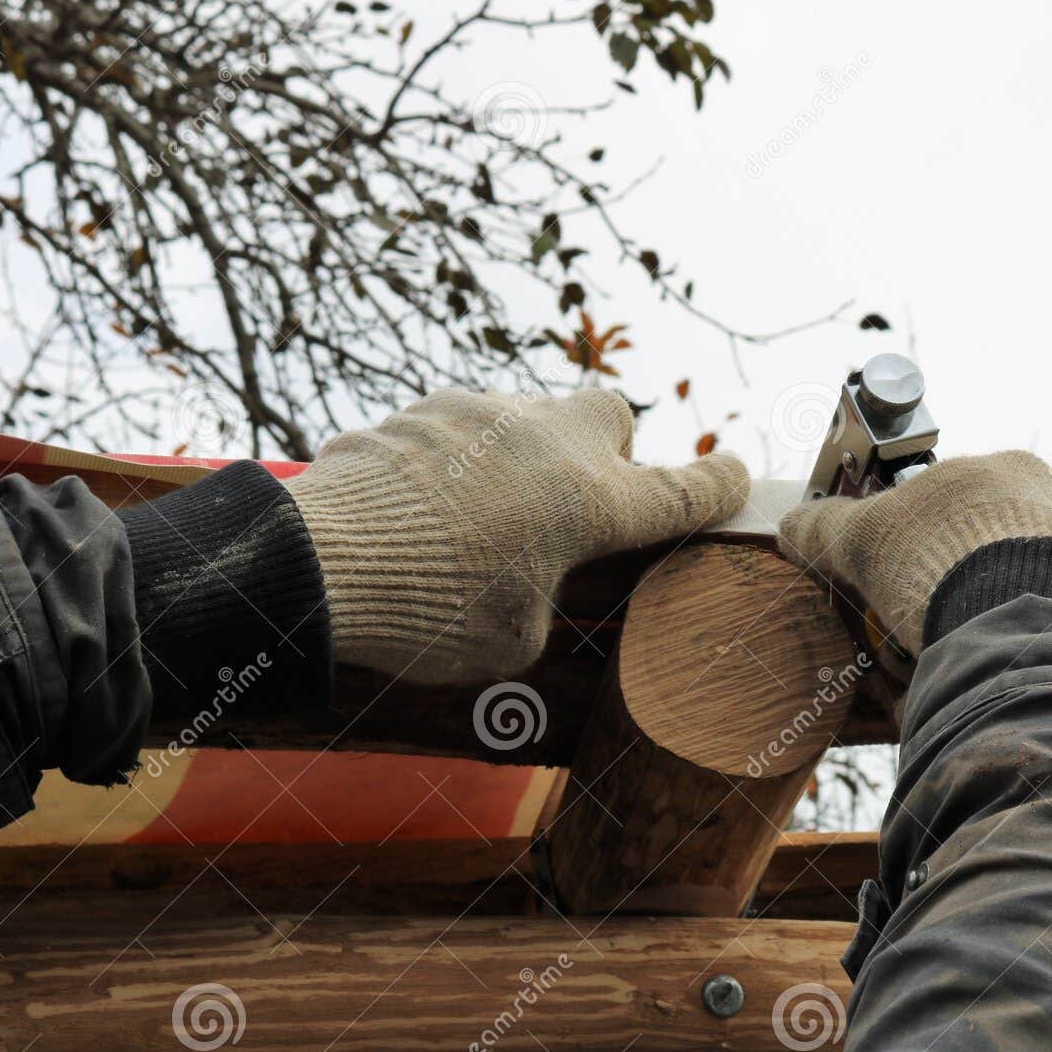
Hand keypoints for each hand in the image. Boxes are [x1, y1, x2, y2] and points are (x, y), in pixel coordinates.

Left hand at [285, 388, 749, 683]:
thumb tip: (532, 577)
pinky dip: (458, 462)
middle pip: (612, 416)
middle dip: (609, 450)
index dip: (717, 485)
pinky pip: (460, 429)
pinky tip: (424, 508)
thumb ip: (547, 599)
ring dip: (523, 459)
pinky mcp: (422, 410)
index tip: (734, 474)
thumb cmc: (428, 616)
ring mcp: (482, 414)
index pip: (681, 490)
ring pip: (530, 418)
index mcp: (591, 502)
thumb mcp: (514, 642)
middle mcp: (549, 442)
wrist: (317, 565)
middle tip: (577, 501)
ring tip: (479, 519)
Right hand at [776, 450, 1051, 651]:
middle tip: (953, 640)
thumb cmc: (949, 571)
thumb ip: (826, 530)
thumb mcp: (863, 545)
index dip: (922, 555)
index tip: (910, 598)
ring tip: (1009, 666)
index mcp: (990, 473)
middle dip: (981, 585)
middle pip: (1011, 538)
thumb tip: (792, 523)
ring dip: (1037, 612)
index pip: (949, 507)